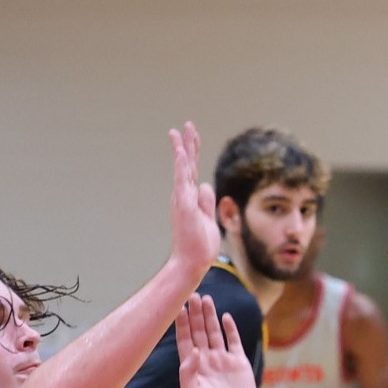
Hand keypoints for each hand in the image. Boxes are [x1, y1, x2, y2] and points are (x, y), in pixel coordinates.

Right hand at [166, 122, 218, 274]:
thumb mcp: (209, 218)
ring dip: (181, 150)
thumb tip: (206, 185)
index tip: (191, 136)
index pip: (193, 171)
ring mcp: (182, 200)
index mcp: (190, 198)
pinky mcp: (183, 206)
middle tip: (187, 125)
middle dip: (187, 145)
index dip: (193, 154)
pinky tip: (182, 154)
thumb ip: (207, 201)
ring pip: (182, 170)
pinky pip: (183, 183)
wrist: (192, 262)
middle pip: (186, 165)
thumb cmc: (200, 244)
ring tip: (179, 132)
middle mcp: (184, 196)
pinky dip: (182, 168)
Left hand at [176, 296, 256, 387]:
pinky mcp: (238, 363)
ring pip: (215, 333)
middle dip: (196, 314)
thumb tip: (194, 349)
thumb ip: (188, 371)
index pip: (185, 339)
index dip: (182, 323)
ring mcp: (222, 360)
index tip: (179, 307)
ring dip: (210, 316)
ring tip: (206, 299)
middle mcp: (206, 359)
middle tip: (193, 295)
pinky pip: (234, 342)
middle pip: (199, 331)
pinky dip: (230, 329)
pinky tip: (225, 317)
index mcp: (191, 366)